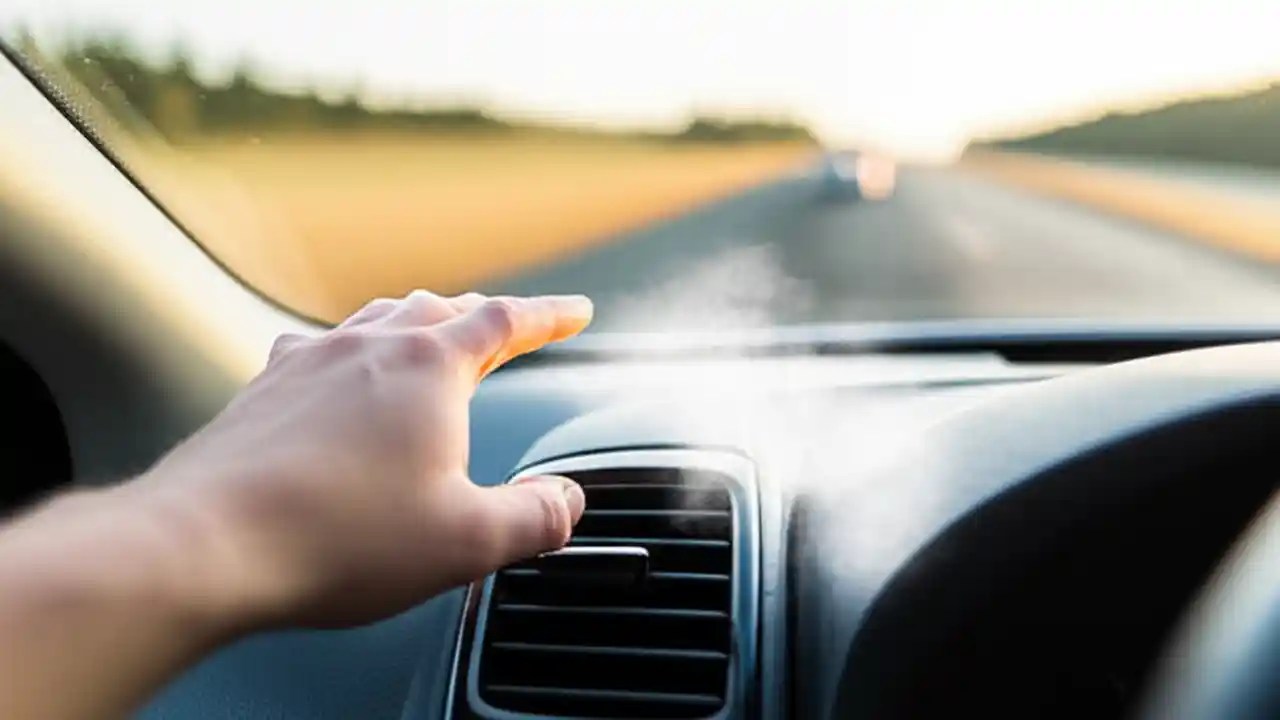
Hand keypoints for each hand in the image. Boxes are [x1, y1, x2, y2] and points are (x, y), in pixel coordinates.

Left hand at [139, 290, 592, 628]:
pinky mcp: (264, 390)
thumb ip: (534, 517)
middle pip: (442, 309)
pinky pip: (321, 349)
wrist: (206, 543)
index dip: (550, 315)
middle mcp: (369, 346)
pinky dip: (351, 351)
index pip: (507, 321)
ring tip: (432, 333)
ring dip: (418, 322)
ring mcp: (310, 362)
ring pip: (379, 318)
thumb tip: (566, 502)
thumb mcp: (467, 540)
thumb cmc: (337, 538)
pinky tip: (339, 371)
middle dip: (485, 316)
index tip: (575, 312)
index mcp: (429, 367)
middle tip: (511, 327)